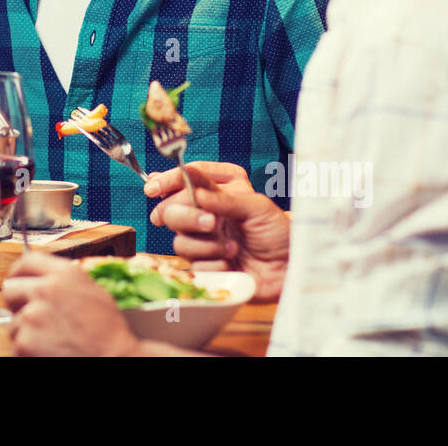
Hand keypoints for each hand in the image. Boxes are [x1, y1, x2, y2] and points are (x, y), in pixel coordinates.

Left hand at [1, 253, 140, 356]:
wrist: (112, 358)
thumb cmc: (107, 331)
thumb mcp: (92, 290)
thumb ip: (64, 280)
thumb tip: (45, 279)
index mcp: (63, 274)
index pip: (26, 261)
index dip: (19, 273)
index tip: (19, 281)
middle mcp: (44, 290)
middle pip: (10, 288)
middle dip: (17, 302)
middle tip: (32, 315)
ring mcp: (32, 316)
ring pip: (13, 321)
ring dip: (26, 331)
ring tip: (50, 338)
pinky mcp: (25, 342)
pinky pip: (17, 344)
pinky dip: (28, 350)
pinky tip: (48, 350)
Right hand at [146, 162, 289, 302]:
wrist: (292, 269)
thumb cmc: (280, 232)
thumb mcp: (257, 207)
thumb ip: (224, 199)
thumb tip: (196, 193)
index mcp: (219, 192)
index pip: (186, 179)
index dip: (167, 181)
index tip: (154, 188)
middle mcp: (208, 214)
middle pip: (172, 210)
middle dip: (187, 216)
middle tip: (210, 223)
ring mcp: (206, 241)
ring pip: (180, 240)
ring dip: (207, 245)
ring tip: (234, 248)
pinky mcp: (208, 266)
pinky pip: (195, 265)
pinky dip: (214, 264)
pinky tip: (233, 265)